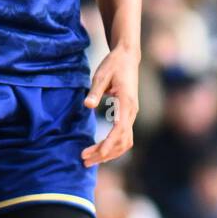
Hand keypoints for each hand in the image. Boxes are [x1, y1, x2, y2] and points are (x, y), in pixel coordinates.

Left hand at [82, 43, 139, 166]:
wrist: (128, 57)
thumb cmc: (113, 64)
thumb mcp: (101, 75)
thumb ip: (95, 91)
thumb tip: (87, 105)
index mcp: (126, 102)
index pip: (120, 130)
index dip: (108, 145)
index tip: (95, 155)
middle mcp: (132, 111)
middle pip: (122, 141)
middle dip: (104, 154)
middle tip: (84, 160)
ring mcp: (132, 114)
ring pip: (125, 142)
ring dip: (110, 153)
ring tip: (90, 159)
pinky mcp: (128, 114)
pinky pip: (124, 136)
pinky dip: (114, 147)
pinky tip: (101, 151)